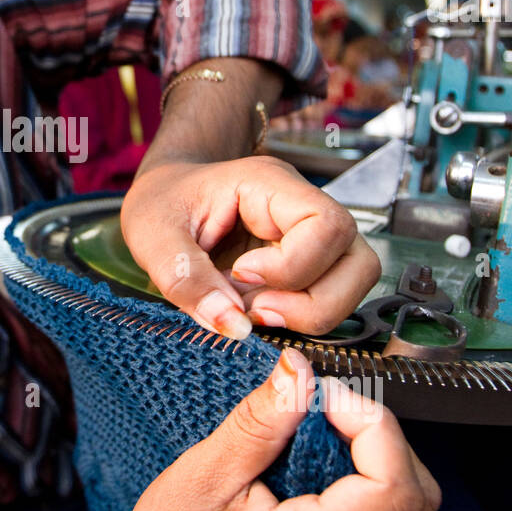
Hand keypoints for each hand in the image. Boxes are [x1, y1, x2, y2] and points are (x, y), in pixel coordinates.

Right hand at [93, 348, 440, 510]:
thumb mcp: (202, 477)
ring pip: (408, 507)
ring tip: (313, 437)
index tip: (327, 397)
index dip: (371, 424)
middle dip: (378, 434)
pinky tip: (313, 465)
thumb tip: (297, 371)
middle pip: (415, 495)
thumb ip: (258, 424)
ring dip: (373, 455)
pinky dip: (363, 477)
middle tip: (323, 410)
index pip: (392, 487)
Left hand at [120, 154, 380, 336]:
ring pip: (355, 282)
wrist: (166, 198)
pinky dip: (302, 316)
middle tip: (254, 309)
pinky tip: (259, 311)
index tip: (239, 276)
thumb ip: (185, 278)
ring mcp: (314, 238)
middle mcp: (304, 208)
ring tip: (256, 311)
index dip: (290, 267)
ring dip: (312, 313)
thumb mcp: (153, 235)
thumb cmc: (163, 204)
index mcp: (270, 184)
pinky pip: (333, 296)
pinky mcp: (310, 264)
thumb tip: (232, 326)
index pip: (325, 225)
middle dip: (312, 303)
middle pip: (358, 261)